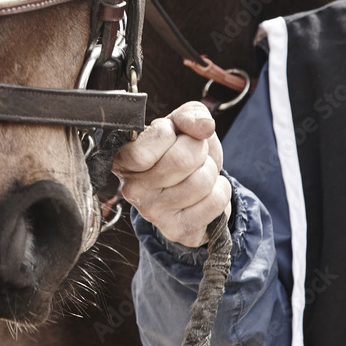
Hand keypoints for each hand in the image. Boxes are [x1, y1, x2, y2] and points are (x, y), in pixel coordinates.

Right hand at [112, 101, 231, 246]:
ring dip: (211, 171)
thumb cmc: (181, 151)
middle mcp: (132, 189)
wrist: (195, 189)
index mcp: (123, 160)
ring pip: (201, 182)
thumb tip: (204, 127)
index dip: (167, 134)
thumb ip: (190, 115)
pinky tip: (209, 192)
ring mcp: (153, 213)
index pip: (142, 150)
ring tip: (200, 173)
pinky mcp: (176, 230)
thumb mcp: (181, 124)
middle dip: (198, 150)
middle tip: (194, 154)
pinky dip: (222, 191)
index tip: (170, 135)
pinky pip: (215, 203)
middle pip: (180, 161)